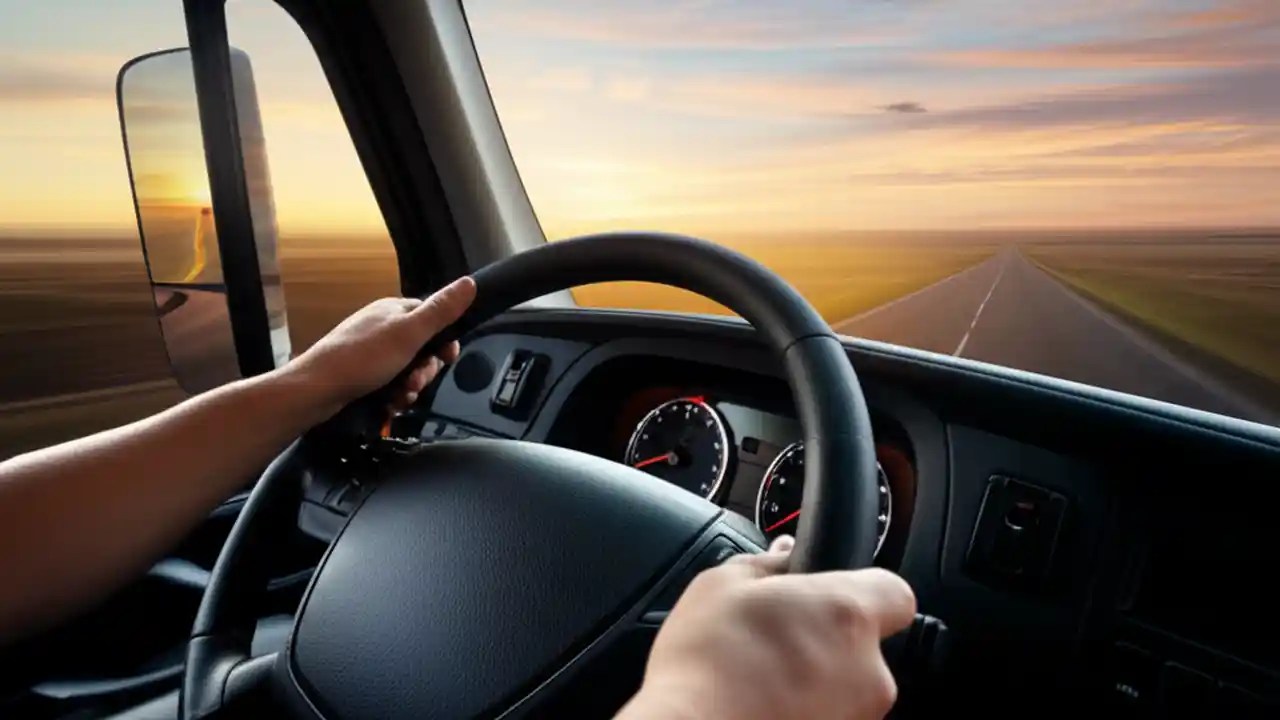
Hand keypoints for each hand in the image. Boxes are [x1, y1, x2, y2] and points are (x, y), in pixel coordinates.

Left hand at [284, 277, 476, 417]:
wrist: (316, 390)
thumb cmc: (363, 358)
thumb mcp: (409, 333)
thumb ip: (441, 311)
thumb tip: (470, 282)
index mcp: (393, 311)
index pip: (433, 319)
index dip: (444, 341)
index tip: (447, 359)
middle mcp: (382, 327)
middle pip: (422, 349)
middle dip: (424, 371)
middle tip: (416, 383)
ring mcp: (370, 350)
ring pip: (407, 370)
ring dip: (410, 387)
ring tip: (400, 397)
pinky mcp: (360, 373)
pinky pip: (390, 383)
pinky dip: (394, 395)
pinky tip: (389, 404)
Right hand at [619, 537, 915, 719]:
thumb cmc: (705, 667)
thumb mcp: (721, 587)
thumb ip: (767, 564)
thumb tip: (784, 554)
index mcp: (847, 614)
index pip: (896, 592)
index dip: (866, 590)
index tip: (830, 593)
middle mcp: (869, 671)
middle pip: (866, 645)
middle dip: (828, 639)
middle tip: (778, 636)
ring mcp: (858, 717)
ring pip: (848, 687)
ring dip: (818, 679)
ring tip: (763, 676)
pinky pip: (831, 715)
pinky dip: (806, 710)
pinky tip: (765, 704)